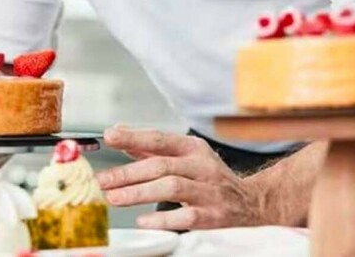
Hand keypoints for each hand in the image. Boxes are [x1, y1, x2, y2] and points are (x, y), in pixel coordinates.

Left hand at [97, 127, 268, 229]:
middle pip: (162, 165)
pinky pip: (186, 216)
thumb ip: (154, 150)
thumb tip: (121, 134)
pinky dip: (163, 219)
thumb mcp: (188, 158)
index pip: (161, 139)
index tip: (110, 136)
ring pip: (172, 187)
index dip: (134, 136)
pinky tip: (143, 221)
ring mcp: (209, 191)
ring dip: (140, 192)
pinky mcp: (212, 216)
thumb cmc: (212, 180)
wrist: (251, 203)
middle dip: (129, 173)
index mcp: (195, 149)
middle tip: (104, 180)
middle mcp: (203, 167)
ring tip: (115, 198)